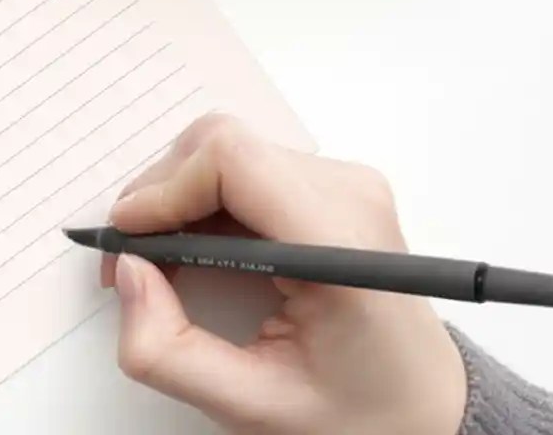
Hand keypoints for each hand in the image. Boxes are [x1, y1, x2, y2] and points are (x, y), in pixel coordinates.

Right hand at [102, 114, 466, 434]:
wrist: (426, 408)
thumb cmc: (357, 414)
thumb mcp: (251, 406)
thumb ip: (168, 351)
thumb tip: (126, 273)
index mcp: (339, 246)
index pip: (234, 160)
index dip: (164, 188)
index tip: (126, 238)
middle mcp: (349, 195)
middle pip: (223, 145)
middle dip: (159, 195)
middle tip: (130, 259)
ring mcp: (345, 185)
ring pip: (227, 150)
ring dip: (178, 198)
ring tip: (160, 261)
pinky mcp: (332, 189)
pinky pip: (246, 168)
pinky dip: (203, 201)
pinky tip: (195, 252)